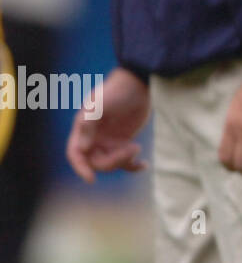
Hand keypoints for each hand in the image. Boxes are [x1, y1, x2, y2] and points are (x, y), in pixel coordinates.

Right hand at [66, 67, 150, 181]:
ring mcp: (108, 141)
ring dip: (124, 161)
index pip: (76, 154)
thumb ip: (89, 123)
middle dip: (112, 161)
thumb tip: (83, 149)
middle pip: (96, 162)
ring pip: (111, 163)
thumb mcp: (101, 103)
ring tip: (136, 147)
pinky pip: (124, 160)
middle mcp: (93, 138)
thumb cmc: (118, 90)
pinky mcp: (123, 142)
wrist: (138, 83)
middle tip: (132, 149)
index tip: (91, 179)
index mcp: (83, 129)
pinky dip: (133, 166)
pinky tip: (144, 165)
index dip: (80, 167)